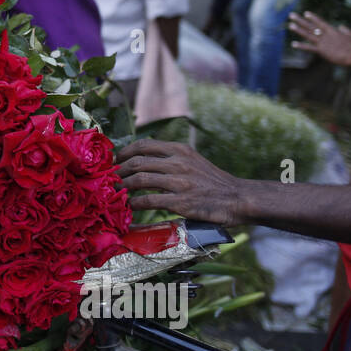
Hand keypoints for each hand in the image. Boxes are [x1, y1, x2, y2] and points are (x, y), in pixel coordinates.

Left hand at [117, 139, 249, 225]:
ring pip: (140, 179)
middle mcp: (179, 162)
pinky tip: (130, 206)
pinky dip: (135, 203)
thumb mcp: (193, 160)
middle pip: (138, 161)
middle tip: (112, 179)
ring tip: (117, 192)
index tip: (116, 161)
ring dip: (124, 186)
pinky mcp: (181, 201)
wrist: (238, 198)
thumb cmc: (214, 182)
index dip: (125, 152)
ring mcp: (180, 182)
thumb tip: (143, 161)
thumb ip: (172, 158)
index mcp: (181, 150)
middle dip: (120, 170)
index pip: (144, 145)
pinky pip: (149, 201)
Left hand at [288, 11, 350, 65]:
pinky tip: (293, 44)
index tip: (305, 13)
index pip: (320, 22)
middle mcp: (326, 35)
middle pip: (311, 26)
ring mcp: (323, 42)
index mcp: (333, 31)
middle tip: (291, 15)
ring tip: (290, 25)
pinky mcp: (322, 51)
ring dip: (299, 30)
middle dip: (300, 20)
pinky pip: (310, 48)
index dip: (312, 18)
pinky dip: (301, 46)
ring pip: (308, 35)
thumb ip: (345, 30)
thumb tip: (340, 26)